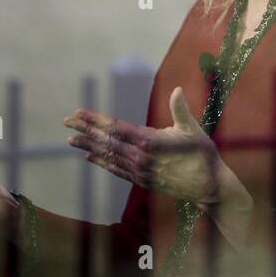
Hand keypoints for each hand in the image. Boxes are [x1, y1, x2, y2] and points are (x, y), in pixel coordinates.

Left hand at [65, 87, 252, 237]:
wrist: (208, 187)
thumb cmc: (203, 154)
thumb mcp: (193, 129)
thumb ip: (181, 110)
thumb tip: (177, 90)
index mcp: (151, 141)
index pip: (116, 128)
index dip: (95, 120)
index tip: (79, 113)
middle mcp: (141, 158)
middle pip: (107, 141)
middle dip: (85, 130)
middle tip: (67, 121)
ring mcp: (140, 171)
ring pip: (108, 156)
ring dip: (88, 146)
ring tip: (70, 139)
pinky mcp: (142, 181)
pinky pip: (116, 170)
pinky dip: (101, 163)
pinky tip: (90, 157)